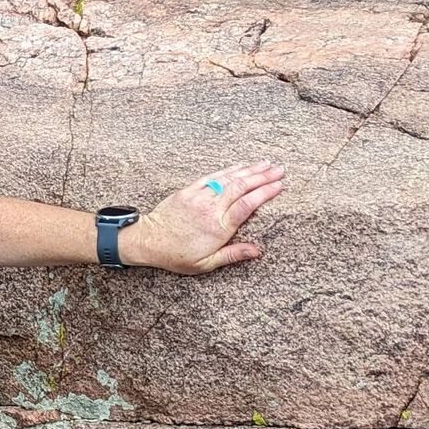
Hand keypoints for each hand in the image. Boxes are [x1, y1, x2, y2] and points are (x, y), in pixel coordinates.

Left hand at [122, 162, 286, 273]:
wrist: (147, 241)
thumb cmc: (176, 255)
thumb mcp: (205, 264)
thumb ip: (233, 255)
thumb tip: (258, 251)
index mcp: (218, 228)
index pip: (247, 205)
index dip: (265, 193)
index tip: (280, 185)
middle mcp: (211, 209)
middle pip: (242, 188)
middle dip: (263, 177)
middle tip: (280, 170)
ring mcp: (199, 197)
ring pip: (229, 179)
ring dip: (250, 170)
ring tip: (267, 164)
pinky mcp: (189, 191)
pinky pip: (212, 176)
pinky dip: (229, 170)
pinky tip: (242, 165)